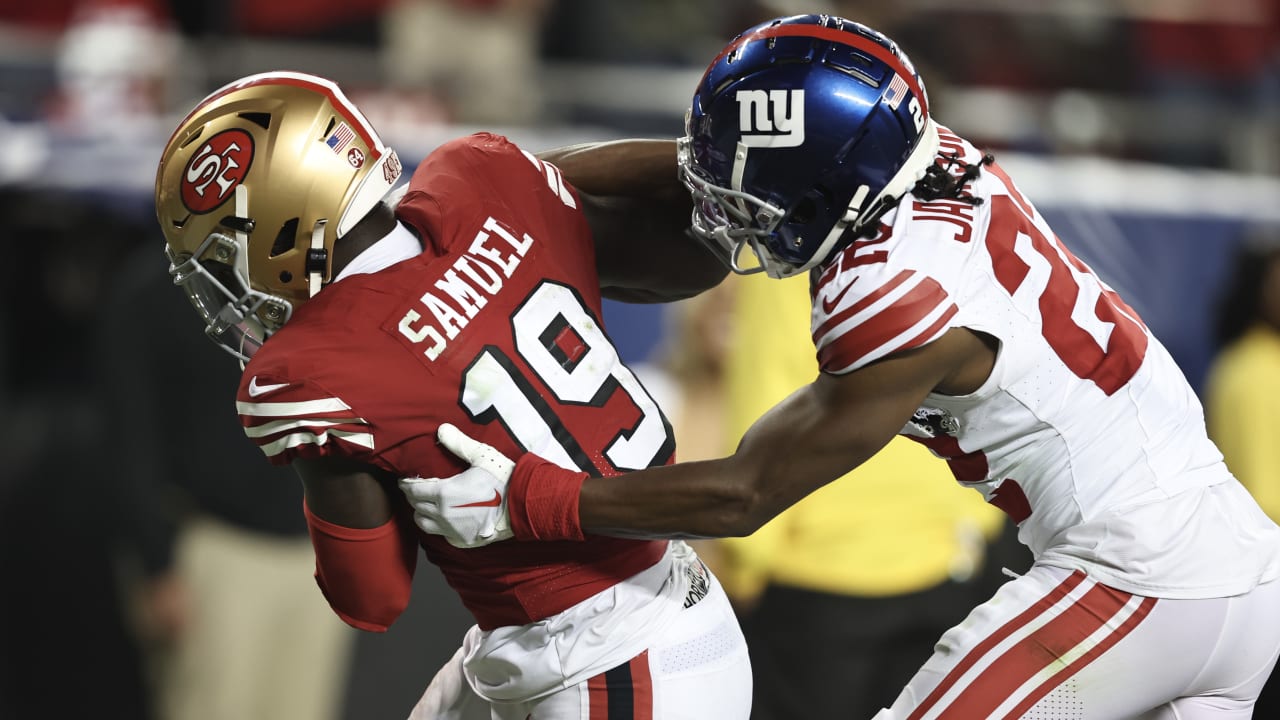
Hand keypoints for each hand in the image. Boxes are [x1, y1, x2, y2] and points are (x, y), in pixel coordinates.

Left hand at [399, 424, 514, 547]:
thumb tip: (441, 429)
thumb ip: (459, 444)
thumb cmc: (503, 479)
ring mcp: (452, 530)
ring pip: (424, 524)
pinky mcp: (463, 541)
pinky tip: (445, 518)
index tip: (405, 479)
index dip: (406, 484)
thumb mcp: (482, 456)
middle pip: (416, 507)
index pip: (414, 490)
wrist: (523, 505)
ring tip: (427, 505)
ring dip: (422, 514)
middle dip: (413, 497)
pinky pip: (441, 535)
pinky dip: (439, 526)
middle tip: (416, 489)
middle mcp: (444, 514)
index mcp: (444, 493)